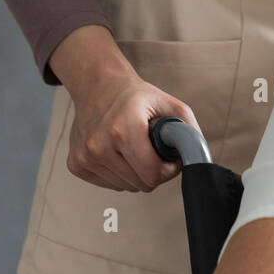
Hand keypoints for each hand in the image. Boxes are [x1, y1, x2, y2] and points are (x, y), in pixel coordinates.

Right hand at [65, 65, 202, 191]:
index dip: (168, 171)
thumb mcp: (172, 106)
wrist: (98, 86)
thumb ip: (189, 133)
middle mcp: (99, 145)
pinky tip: (119, 153)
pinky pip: (110, 185)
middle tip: (154, 151)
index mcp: (123, 129)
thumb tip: (197, 160)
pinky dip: (120, 174)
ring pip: (126, 187)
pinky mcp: (76, 164)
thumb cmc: (137, 97)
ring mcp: (84, 156)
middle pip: (141, 184)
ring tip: (136, 149)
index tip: (170, 158)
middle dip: (154, 172)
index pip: (151, 175)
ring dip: (137, 173)